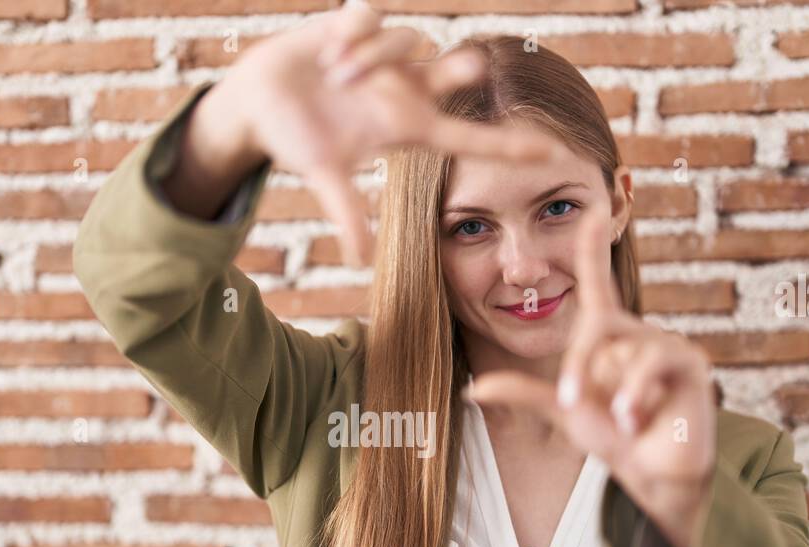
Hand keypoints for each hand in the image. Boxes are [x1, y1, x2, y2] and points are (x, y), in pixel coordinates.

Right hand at [215, 1, 563, 265]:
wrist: (256, 100)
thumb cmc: (293, 140)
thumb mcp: (322, 175)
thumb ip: (346, 213)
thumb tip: (360, 261)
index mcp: (404, 126)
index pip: (467, 138)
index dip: (507, 145)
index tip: (552, 150)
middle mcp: (403, 89)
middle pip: (453, 72)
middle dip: (461, 67)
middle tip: (472, 65)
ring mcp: (384, 58)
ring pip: (405, 42)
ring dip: (370, 59)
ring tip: (335, 76)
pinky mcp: (359, 25)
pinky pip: (373, 18)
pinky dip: (353, 35)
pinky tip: (330, 52)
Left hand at [463, 208, 718, 546]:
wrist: (652, 473)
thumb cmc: (614, 437)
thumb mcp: (564, 410)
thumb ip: (523, 393)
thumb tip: (473, 388)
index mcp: (607, 336)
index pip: (597, 280)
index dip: (591, 245)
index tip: (589, 206)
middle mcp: (637, 332)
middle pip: (597, 327)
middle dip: (581, 367)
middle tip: (573, 402)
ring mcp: (668, 345)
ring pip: (625, 351)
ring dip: (615, 392)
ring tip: (619, 420)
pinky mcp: (691, 364)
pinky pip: (653, 365)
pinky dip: (637, 394)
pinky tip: (636, 420)